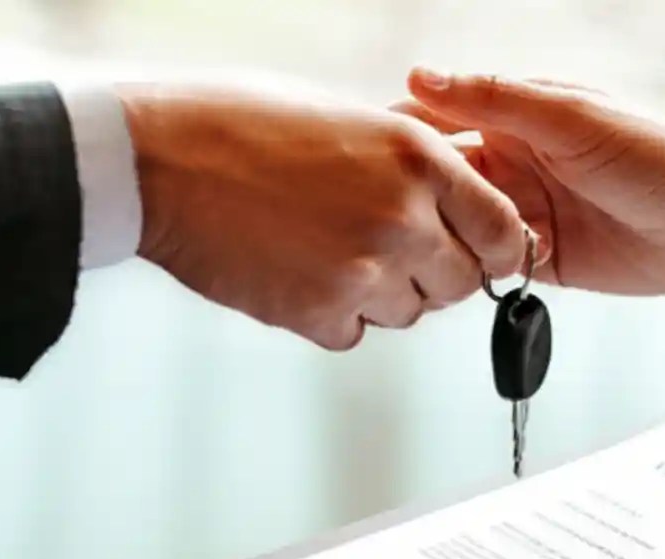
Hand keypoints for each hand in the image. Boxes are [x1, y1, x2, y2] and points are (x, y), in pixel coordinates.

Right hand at [118, 84, 537, 350]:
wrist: (161, 160)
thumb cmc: (241, 126)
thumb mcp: (351, 119)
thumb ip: (412, 163)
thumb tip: (454, 193)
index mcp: (418, 159)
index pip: (503, 229)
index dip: (497, 247)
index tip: (487, 255)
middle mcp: (402, 219)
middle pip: (463, 282)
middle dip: (436, 273)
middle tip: (391, 252)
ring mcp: (362, 272)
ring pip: (409, 312)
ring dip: (383, 294)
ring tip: (328, 251)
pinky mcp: (318, 313)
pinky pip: (355, 332)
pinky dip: (334, 314)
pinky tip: (298, 272)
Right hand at [396, 69, 664, 294]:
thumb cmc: (656, 155)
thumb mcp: (570, 117)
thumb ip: (496, 99)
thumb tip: (421, 76)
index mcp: (515, 117)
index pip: (437, 120)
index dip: (397, 137)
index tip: (360, 157)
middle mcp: (513, 163)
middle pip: (440, 181)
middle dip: (410, 198)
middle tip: (376, 218)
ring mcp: (525, 213)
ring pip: (460, 228)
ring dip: (441, 240)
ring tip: (413, 254)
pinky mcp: (540, 259)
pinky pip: (490, 267)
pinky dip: (473, 273)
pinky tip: (456, 279)